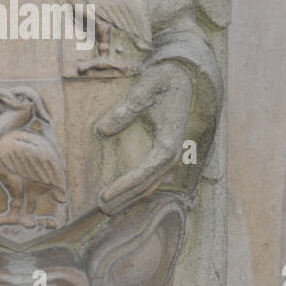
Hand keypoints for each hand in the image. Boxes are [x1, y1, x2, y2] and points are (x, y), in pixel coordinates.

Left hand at [94, 61, 191, 214]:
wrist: (184, 77)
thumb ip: (126, 109)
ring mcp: (171, 156)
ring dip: (131, 198)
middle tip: (101, 208)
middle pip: (148, 186)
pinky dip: (137, 189)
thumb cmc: (163, 81)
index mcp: (169, 142)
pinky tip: (122, 194)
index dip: (125, 186)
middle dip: (125, 199)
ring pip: (151, 185)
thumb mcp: (145, 88)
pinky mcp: (166, 153)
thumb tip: (101, 131)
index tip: (105, 195)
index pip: (145, 172)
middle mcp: (173, 154)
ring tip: (109, 208)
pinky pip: (152, 177)